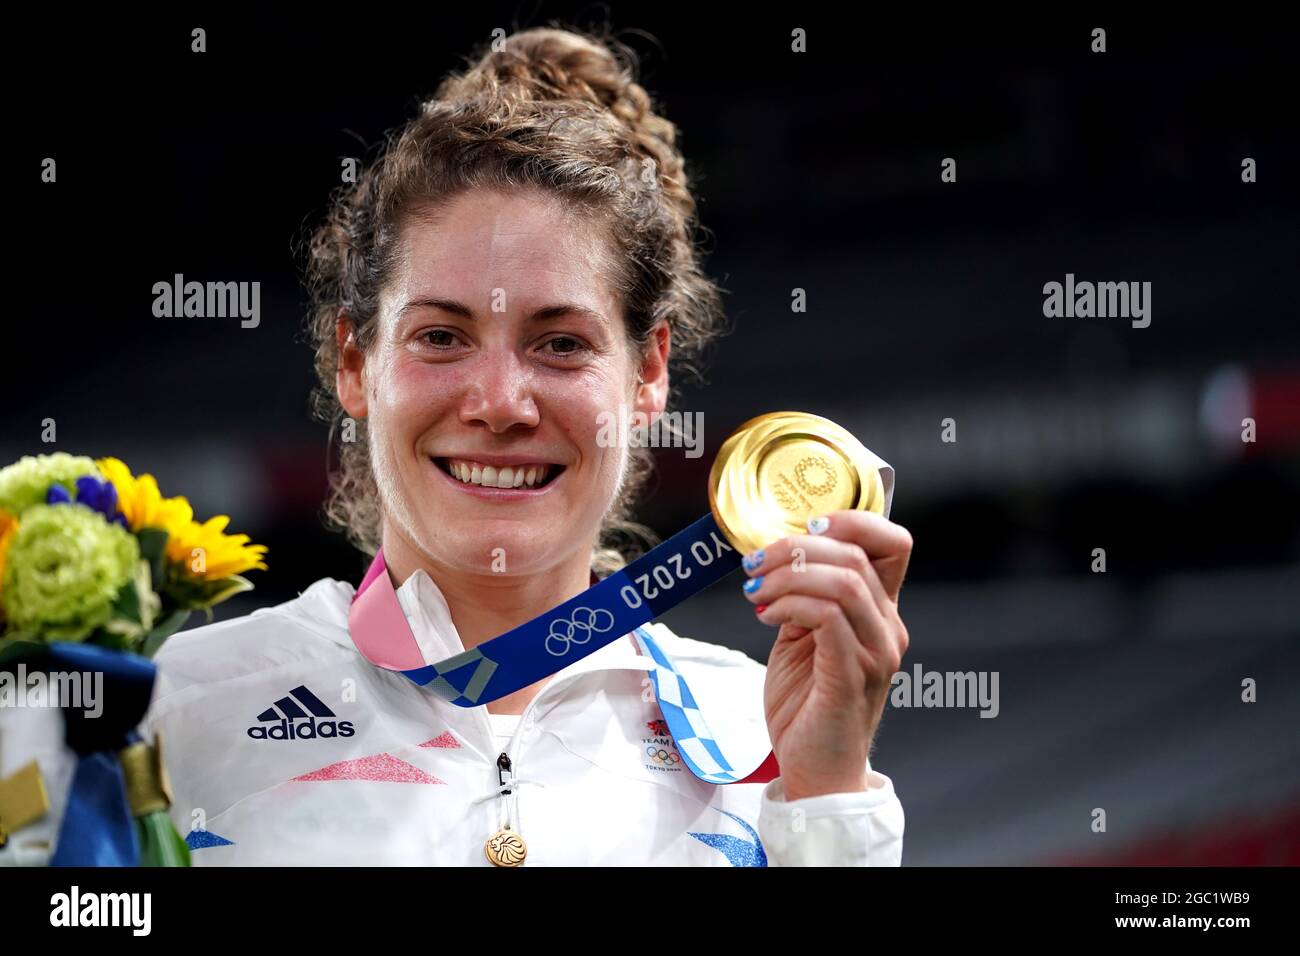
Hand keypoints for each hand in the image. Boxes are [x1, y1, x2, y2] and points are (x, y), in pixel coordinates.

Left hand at [740, 511, 912, 800]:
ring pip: (845, 582)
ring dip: (789, 576)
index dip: (851, 520)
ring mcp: (875, 653)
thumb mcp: (802, 636)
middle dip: (797, 548)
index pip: (892, 543)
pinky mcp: (852, 676)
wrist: (815, 771)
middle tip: (756, 564)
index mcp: (879, 612)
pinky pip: (828, 618)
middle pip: (858, 554)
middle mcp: (887, 627)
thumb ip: (803, 597)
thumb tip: (780, 557)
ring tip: (756, 591)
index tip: (803, 527)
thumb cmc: (808, 704)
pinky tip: (765, 615)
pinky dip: (791, 604)